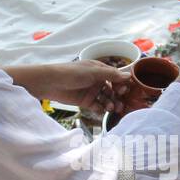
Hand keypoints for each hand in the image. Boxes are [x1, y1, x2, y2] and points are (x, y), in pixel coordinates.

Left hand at [6, 61, 131, 114]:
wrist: (50, 83)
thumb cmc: (71, 73)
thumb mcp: (93, 72)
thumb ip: (111, 75)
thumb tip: (128, 75)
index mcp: (99, 69)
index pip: (116, 77)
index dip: (122, 83)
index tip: (125, 90)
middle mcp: (97, 80)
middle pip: (112, 89)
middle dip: (118, 96)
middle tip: (120, 103)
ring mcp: (91, 91)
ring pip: (106, 99)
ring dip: (111, 103)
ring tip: (112, 108)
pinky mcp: (85, 101)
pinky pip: (97, 106)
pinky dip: (101, 109)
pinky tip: (103, 110)